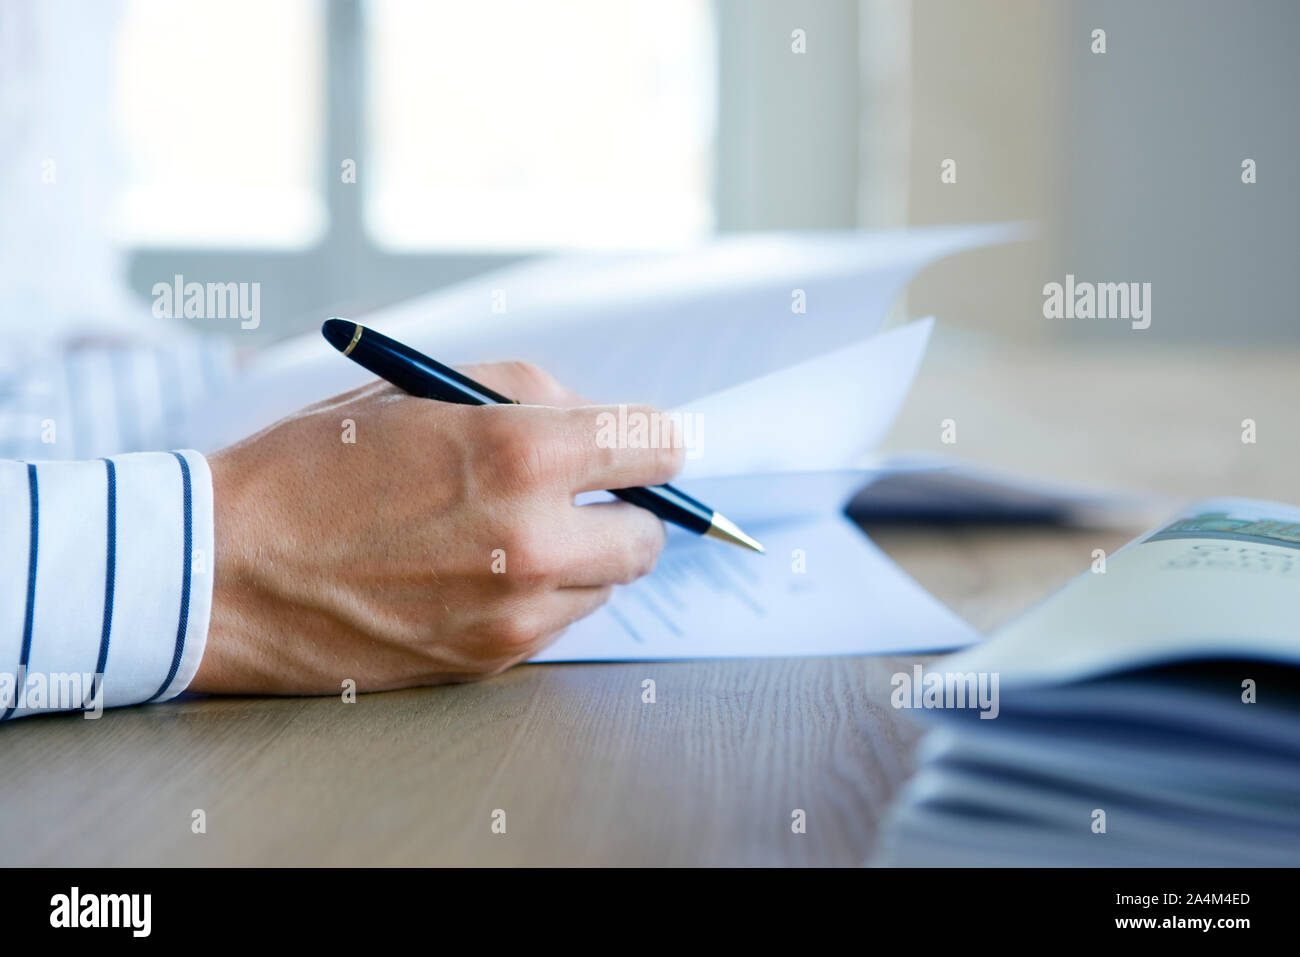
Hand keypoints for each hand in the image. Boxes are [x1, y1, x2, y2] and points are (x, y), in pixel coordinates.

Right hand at [193, 361, 683, 694]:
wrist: (225, 571)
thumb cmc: (312, 467)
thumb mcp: (423, 389)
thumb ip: (532, 396)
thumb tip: (601, 422)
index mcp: (522, 454)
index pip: (655, 447)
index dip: (655, 441)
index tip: (646, 445)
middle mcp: (534, 542)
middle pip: (649, 534)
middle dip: (625, 507)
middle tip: (585, 493)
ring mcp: (514, 614)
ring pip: (606, 585)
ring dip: (582, 556)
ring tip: (511, 532)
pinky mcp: (490, 660)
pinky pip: (556, 623)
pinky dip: (540, 596)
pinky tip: (479, 572)